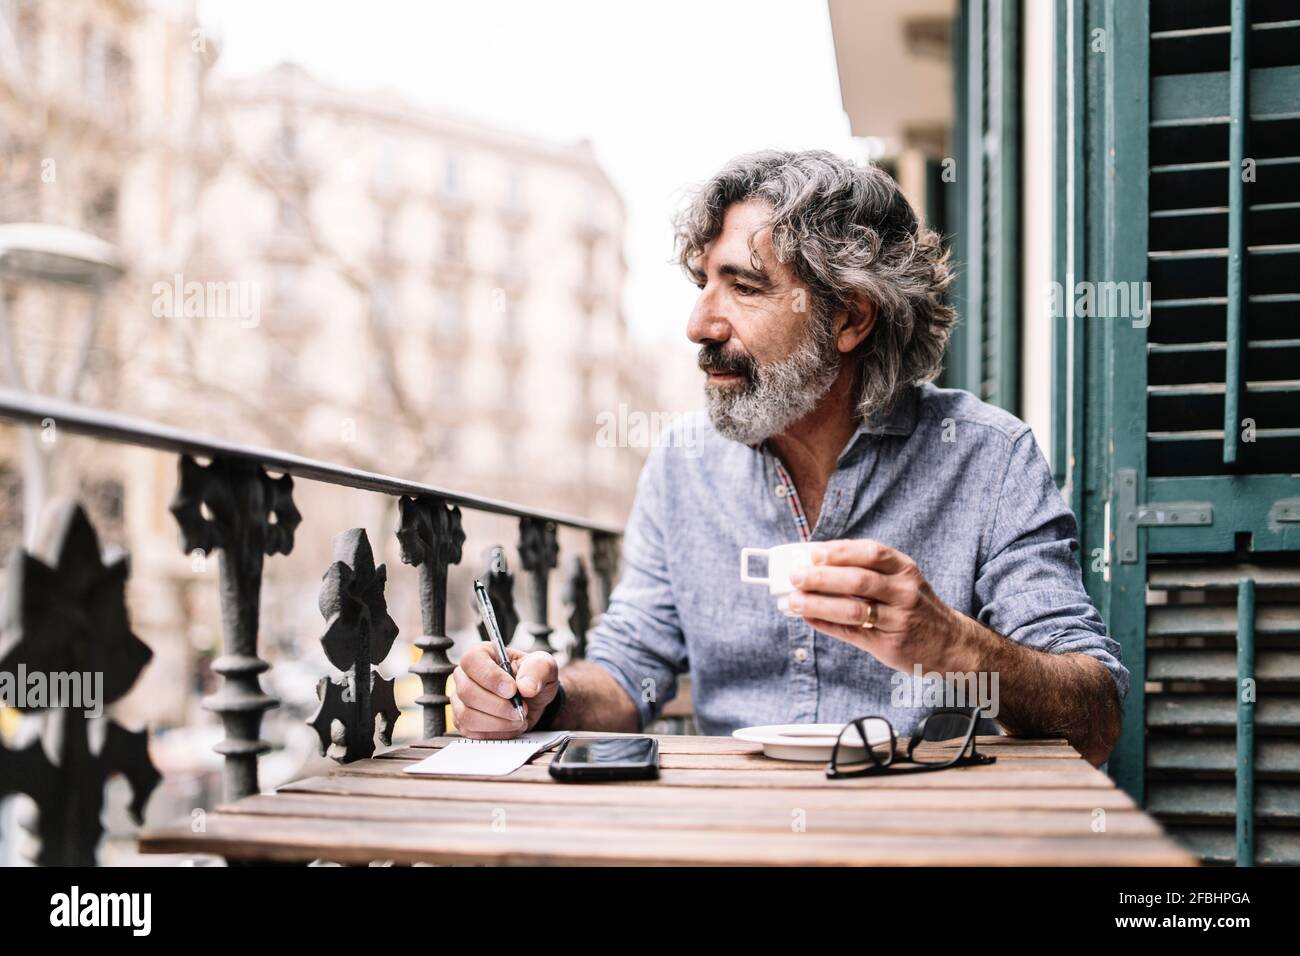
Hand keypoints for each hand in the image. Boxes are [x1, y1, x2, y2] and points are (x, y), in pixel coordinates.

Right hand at [449, 643, 559, 738]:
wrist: (533, 700)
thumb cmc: (532, 677)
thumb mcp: (544, 666)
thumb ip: (538, 669)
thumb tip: (526, 687)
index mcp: (482, 654)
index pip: (472, 661)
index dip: (491, 677)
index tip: (512, 690)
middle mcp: (465, 675)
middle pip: (467, 692)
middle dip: (498, 706)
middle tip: (521, 708)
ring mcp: (460, 699)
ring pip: (467, 715)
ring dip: (498, 722)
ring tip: (518, 718)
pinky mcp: (463, 721)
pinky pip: (471, 731)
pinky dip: (495, 732)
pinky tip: (510, 726)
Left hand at [785, 539, 969, 673]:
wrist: (951, 644)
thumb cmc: (916, 606)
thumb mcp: (903, 580)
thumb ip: (868, 571)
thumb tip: (817, 562)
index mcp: (905, 570)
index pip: (871, 552)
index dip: (840, 551)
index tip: (813, 553)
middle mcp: (904, 593)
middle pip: (858, 580)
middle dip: (822, 577)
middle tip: (795, 576)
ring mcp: (898, 620)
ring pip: (853, 609)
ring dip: (818, 604)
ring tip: (793, 601)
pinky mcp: (889, 644)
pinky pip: (851, 633)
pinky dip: (826, 624)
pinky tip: (808, 617)